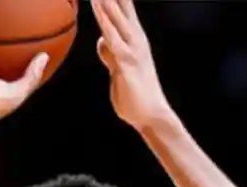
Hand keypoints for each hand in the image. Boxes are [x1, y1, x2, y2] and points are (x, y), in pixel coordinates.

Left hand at [92, 0, 173, 130]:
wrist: (150, 115)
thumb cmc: (134, 94)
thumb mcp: (118, 68)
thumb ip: (110, 53)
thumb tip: (103, 41)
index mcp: (134, 38)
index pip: (124, 7)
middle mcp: (136, 38)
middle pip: (121, 5)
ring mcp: (132, 48)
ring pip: (116, 15)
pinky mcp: (126, 60)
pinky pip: (112, 34)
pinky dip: (104, 18)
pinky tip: (96, 5)